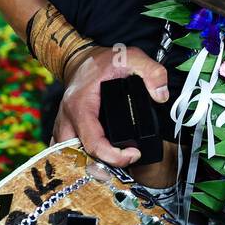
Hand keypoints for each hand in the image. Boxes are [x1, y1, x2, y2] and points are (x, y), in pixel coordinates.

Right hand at [52, 44, 169, 167]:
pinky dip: (82, 162)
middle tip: (126, 165)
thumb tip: (160, 95)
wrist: (80, 61)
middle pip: (79, 158)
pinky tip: (100, 164)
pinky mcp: (65, 132)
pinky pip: (68, 155)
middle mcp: (67, 121)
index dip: (115, 156)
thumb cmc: (103, 61)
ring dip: (91, 167)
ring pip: (71, 160)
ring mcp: (63, 128)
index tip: (135, 154)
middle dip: (102, 168)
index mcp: (80, 106)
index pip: (94, 143)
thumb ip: (150, 71)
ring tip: (115, 168)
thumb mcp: (131, 57)